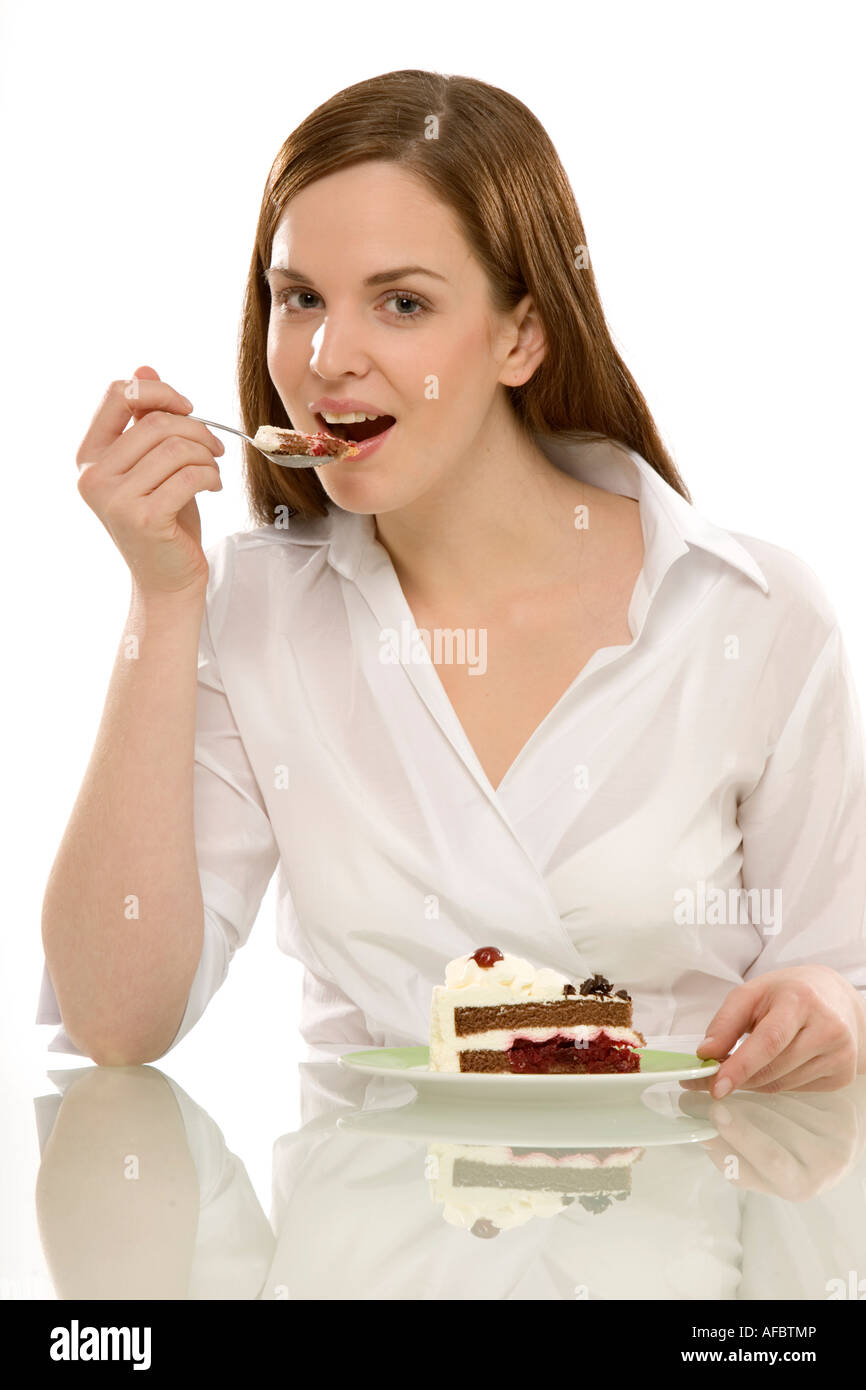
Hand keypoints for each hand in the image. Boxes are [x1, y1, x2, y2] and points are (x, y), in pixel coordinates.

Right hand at [76, 366, 224, 596]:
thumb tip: (144, 367)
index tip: (187, 407)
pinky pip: (189, 476)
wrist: (168, 578)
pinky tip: (213, 486)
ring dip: (207, 456)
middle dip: (197, 430)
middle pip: (155, 422)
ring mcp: (115, 499)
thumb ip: (145, 420)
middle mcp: (93, 476)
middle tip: (215, 448)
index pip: (117, 394)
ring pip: (176, 449)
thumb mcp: (153, 463)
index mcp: (89, 456)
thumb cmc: (164, 517)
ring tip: (213, 470)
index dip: (159, 392)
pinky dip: (211, 476)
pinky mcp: (143, 519)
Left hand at [685, 965, 865, 1097]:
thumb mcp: (752, 993)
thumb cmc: (788, 994)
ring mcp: (840, 1054)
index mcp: (801, 1000)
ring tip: (744, 1065)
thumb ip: (725, 1022)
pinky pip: (796, 1090)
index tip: (716, 1084)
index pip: (769, 1040)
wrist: (835, 999)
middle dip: (738, 1077)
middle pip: (773, 1068)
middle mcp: (828, 1027)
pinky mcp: (843, 1074)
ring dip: (753, 1082)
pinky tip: (775, 1064)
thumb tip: (706, 1054)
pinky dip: (775, 1083)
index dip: (741, 1065)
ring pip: (782, 1085)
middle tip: (712, 1079)